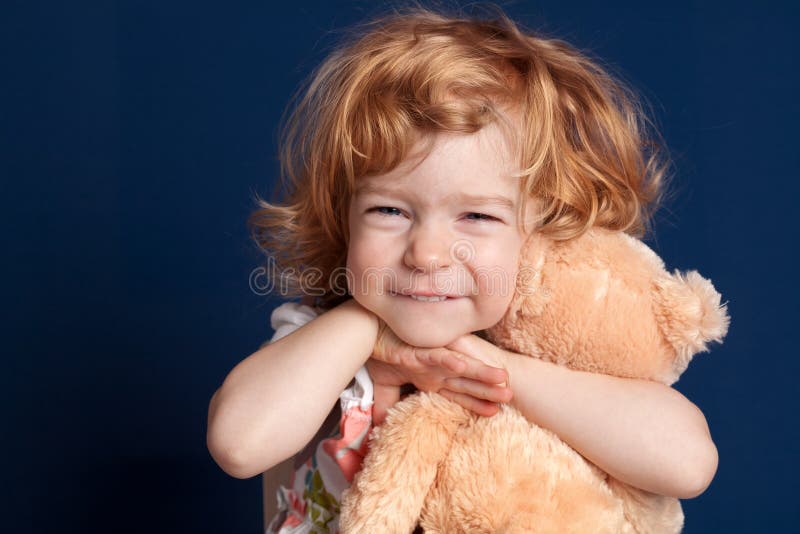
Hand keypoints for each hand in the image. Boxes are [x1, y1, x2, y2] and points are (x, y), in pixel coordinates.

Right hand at [367, 320, 511, 424]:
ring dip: (480, 374)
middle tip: (512, 396)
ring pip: (459, 369)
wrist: (367, 333)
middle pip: (467, 383)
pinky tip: (462, 365)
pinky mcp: (417, 352)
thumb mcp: (385, 385)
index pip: (458, 394)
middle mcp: (435, 370)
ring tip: (501, 379)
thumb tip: (379, 425)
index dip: (477, 403)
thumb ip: (387, 404)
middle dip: (489, 391)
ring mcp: (429, 360)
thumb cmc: (380, 353)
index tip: (496, 412)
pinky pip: (435, 356)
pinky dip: (448, 360)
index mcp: (431, 378)